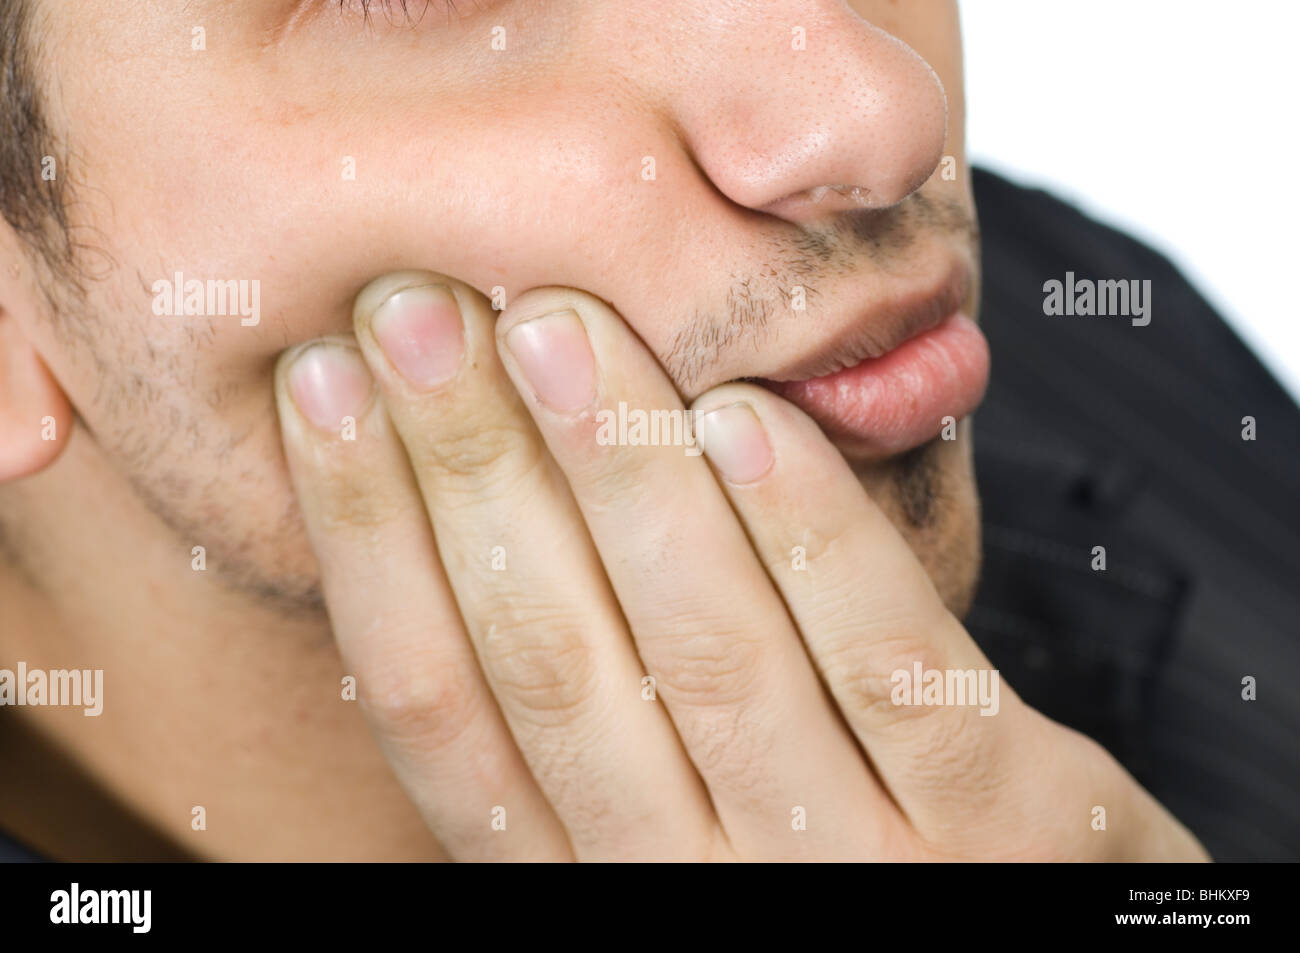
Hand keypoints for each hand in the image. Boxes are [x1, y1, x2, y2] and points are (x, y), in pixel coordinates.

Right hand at [274, 271, 1208, 860]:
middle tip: (413, 313)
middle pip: (553, 660)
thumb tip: (457, 510)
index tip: (322, 390)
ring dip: (619, 472)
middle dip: (468, 472)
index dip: (370, 541)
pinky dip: (810, 533)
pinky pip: (889, 664)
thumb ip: (596, 703)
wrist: (1036, 945)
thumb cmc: (818, 848)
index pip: (441, 708)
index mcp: (588, 875)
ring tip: (555, 325)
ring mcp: (845, 864)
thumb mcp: (676, 808)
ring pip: (708, 649)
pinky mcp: (996, 829)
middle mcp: (688, 888)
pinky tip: (744, 414)